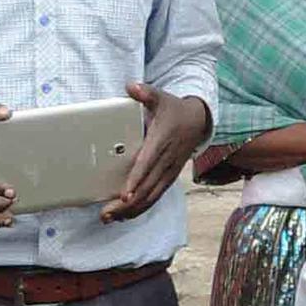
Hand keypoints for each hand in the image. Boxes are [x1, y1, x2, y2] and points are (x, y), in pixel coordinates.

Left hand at [102, 83, 213, 221]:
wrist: (198, 121)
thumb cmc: (174, 110)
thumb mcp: (161, 97)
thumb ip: (146, 93)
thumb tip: (131, 87)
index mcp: (161, 142)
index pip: (147, 164)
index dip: (136, 180)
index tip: (125, 193)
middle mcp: (166, 161)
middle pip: (147, 187)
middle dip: (127, 203)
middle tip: (106, 213)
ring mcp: (169, 172)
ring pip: (151, 197)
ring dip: (131, 210)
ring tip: (110, 218)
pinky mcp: (169, 178)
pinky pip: (155, 197)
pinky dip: (140, 208)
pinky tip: (125, 215)